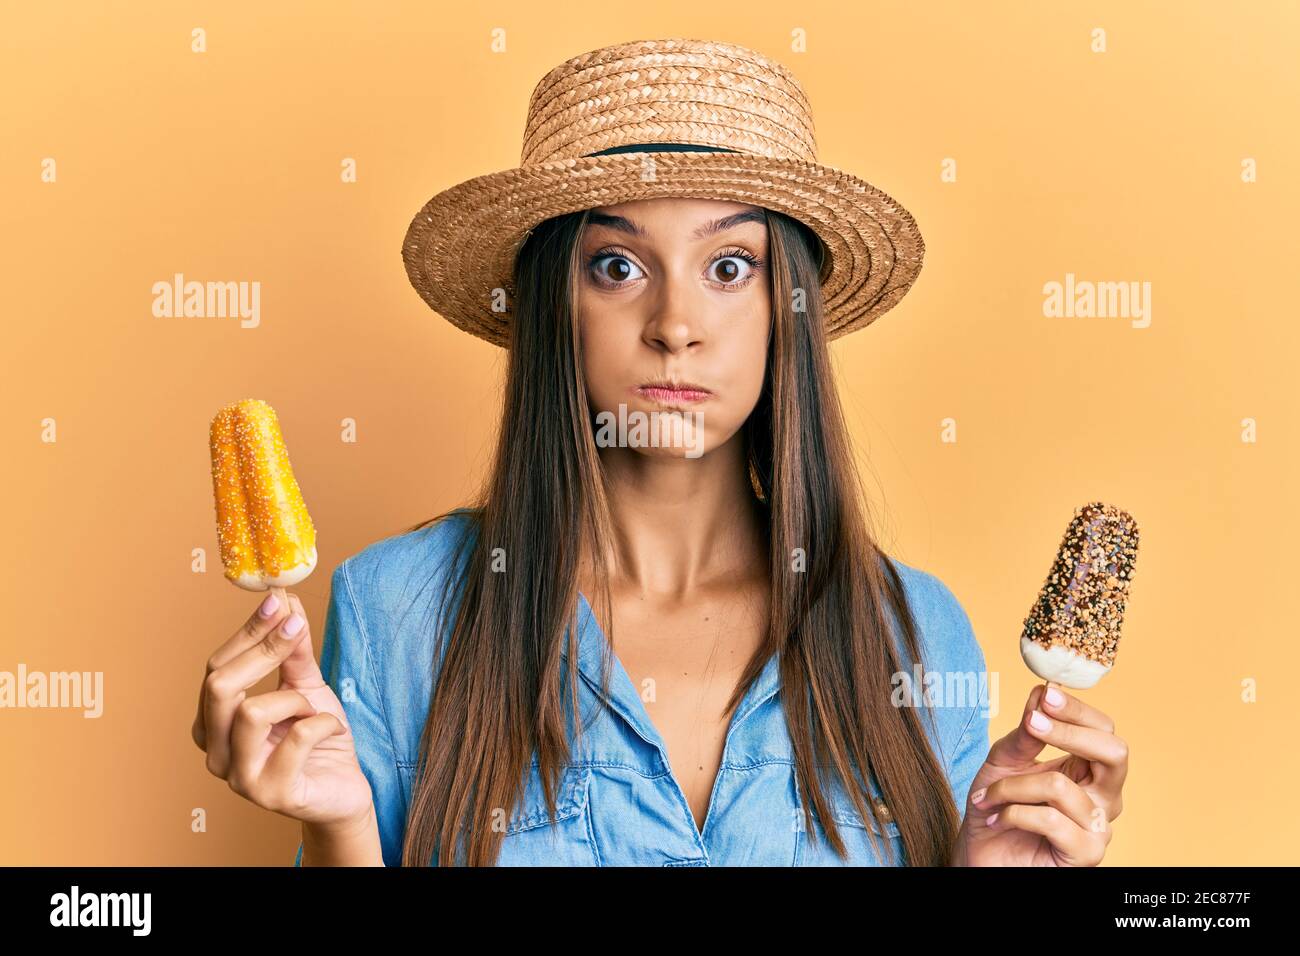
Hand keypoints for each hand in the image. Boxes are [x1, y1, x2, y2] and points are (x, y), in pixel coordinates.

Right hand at [192, 587, 374, 828]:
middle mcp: (216, 752)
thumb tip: (286, 601)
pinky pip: (296, 738)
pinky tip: (333, 730)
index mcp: (215, 724)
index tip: (278, 600)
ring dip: (294, 700)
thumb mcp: (306, 686)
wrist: (343, 790)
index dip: (248, 631)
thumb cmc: (318, 739)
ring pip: (251, 712)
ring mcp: (240, 777)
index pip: (216, 668)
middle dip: (262, 650)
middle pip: (219, 686)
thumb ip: (292, 650)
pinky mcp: (272, 794)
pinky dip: (322, 723)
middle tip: (297, 628)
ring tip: (314, 708)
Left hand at [951, 680, 1127, 865]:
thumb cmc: (996, 808)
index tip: (1046, 694)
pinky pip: (1050, 819)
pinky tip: (996, 819)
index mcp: (1088, 769)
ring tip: (987, 797)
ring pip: (1060, 785)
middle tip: (1033, 722)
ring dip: (1011, 787)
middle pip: (1115, 752)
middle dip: (1071, 731)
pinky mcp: (1087, 853)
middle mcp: (1102, 796)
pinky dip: (1013, 812)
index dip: (1077, 710)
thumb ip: (1026, 731)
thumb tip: (1042, 692)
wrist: (979, 855)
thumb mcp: (1004, 762)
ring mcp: (1098, 826)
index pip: (1103, 730)